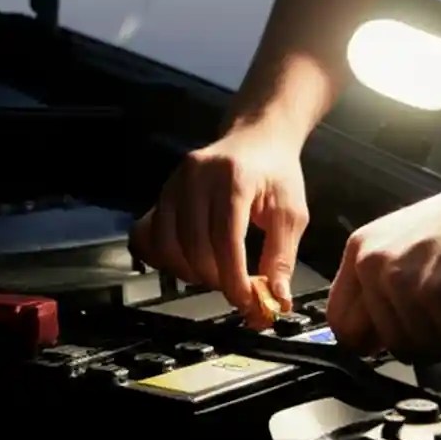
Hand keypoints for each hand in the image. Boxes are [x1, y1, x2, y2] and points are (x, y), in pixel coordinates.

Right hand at [130, 126, 309, 317]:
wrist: (257, 138)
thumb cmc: (276, 174)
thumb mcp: (291, 213)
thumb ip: (281, 257)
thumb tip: (276, 301)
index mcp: (233, 179)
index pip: (225, 240)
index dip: (233, 279)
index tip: (245, 301)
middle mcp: (196, 177)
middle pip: (193, 246)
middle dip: (214, 279)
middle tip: (234, 289)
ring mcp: (174, 183)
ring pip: (166, 245)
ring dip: (189, 272)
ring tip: (213, 275)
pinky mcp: (162, 192)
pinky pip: (149, 235)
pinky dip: (163, 257)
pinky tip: (186, 262)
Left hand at [325, 177, 440, 359]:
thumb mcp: (400, 246)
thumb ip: (378, 285)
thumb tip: (369, 337)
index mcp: (359, 251)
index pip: (338, 318)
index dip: (362, 339)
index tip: (383, 342)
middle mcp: (373, 264)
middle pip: (375, 339)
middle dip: (406, 342)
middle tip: (431, 324)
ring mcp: (403, 280)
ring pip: (409, 345)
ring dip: (436, 337)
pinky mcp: (438, 295)